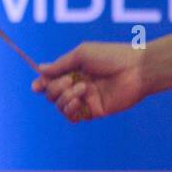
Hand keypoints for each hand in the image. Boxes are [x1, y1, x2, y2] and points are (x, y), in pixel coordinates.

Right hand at [31, 42, 145, 122]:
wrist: (135, 70)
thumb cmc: (111, 56)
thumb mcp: (81, 54)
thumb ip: (60, 64)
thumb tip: (39, 69)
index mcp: (75, 69)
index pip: (51, 79)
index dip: (41, 84)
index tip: (36, 86)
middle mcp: (78, 84)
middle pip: (52, 94)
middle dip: (55, 88)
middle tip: (70, 80)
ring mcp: (86, 99)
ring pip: (60, 106)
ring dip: (65, 98)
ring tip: (83, 88)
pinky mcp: (94, 111)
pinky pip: (73, 117)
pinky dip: (70, 110)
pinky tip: (79, 101)